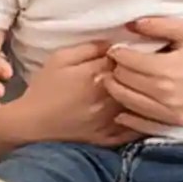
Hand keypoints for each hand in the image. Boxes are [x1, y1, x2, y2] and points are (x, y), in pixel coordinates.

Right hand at [9, 42, 140, 146]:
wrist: (33, 123)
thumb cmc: (44, 88)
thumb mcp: (59, 58)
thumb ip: (87, 48)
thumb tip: (113, 43)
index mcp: (95, 75)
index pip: (126, 59)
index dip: (132, 54)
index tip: (136, 52)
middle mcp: (107, 97)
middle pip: (138, 81)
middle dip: (143, 74)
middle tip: (146, 68)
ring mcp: (111, 120)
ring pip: (142, 105)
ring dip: (147, 96)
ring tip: (149, 88)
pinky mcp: (110, 138)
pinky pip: (137, 130)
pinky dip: (145, 121)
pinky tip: (146, 112)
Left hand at [105, 17, 182, 132]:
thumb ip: (157, 25)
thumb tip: (129, 25)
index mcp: (165, 69)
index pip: (124, 62)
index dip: (116, 53)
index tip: (115, 48)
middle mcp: (165, 94)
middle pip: (122, 82)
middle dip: (114, 70)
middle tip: (114, 63)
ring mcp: (172, 112)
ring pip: (128, 103)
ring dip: (117, 91)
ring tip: (117, 80)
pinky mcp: (180, 123)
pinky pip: (145, 126)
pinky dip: (130, 119)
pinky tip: (121, 111)